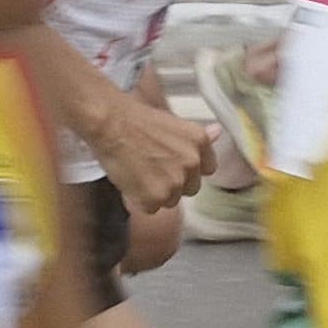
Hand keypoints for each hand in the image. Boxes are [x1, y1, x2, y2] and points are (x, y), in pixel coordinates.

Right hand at [88, 90, 214, 216]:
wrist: (109, 123)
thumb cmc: (134, 118)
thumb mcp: (171, 122)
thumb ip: (195, 138)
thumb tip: (217, 133)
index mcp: (199, 142)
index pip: (207, 169)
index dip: (189, 169)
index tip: (174, 165)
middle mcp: (192, 164)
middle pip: (190, 188)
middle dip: (174, 183)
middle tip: (152, 168)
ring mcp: (175, 183)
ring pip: (170, 200)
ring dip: (156, 193)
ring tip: (138, 173)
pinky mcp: (154, 199)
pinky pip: (150, 208)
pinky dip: (139, 200)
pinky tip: (130, 181)